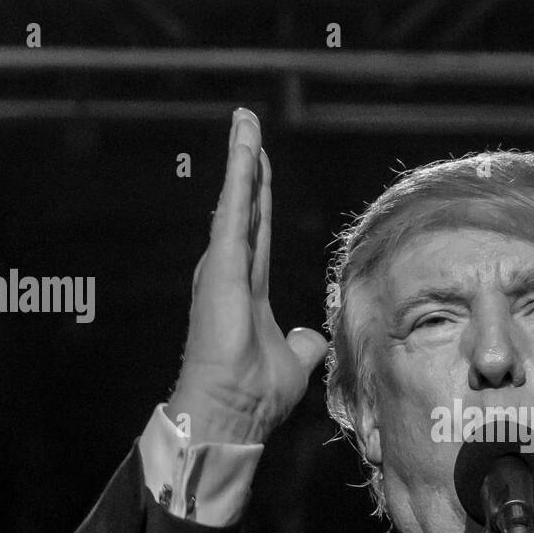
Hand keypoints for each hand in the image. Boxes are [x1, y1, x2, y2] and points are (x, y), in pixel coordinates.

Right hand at [168, 108, 327, 443]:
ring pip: (237, 200)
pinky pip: (234, 209)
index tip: (261, 166)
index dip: (260, 199)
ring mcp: (224, 267)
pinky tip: (245, 144)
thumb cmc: (257, 393)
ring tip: (244, 121)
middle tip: (247, 126)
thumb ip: (303, 343)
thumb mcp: (294, 361)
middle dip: (248, 166)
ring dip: (242, 159)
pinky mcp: (222, 265)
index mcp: (247, 290)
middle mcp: (231, 273)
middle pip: (245, 207)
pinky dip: (239, 174)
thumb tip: (311, 334)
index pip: (258, 232)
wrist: (234, 411)